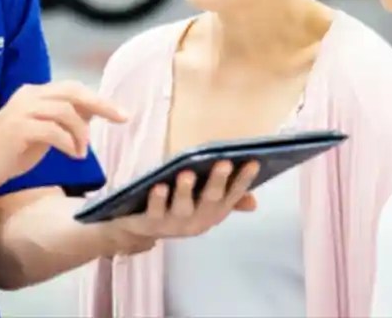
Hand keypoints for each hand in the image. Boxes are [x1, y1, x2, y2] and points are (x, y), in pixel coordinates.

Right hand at [0, 81, 127, 191]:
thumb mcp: (41, 134)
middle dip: (101, 105)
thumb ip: (62, 121)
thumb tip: (91, 114)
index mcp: (33, 93)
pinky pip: (54, 130)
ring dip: (81, 133)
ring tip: (81, 152)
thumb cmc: (6, 154)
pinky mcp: (18, 128)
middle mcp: (28, 95)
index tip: (121, 113)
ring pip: (66, 111)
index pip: (73, 89)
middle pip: (74, 92)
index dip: (98, 99)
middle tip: (121, 118)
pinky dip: (68, 143)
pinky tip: (72, 155)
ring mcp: (22, 110)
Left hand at [102, 159, 260, 255]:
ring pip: (182, 207)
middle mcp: (198, 221)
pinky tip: (159, 185)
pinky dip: (157, 199)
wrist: (138, 229)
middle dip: (218, 182)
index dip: (243, 180)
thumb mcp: (203, 204)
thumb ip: (227, 200)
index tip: (253, 162)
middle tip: (224, 163)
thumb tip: (253, 202)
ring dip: (185, 191)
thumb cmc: (176, 208)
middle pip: (210, 201)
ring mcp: (174, 224)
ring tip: (187, 173)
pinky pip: (154, 211)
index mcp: (213, 213)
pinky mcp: (151, 223)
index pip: (232, 196)